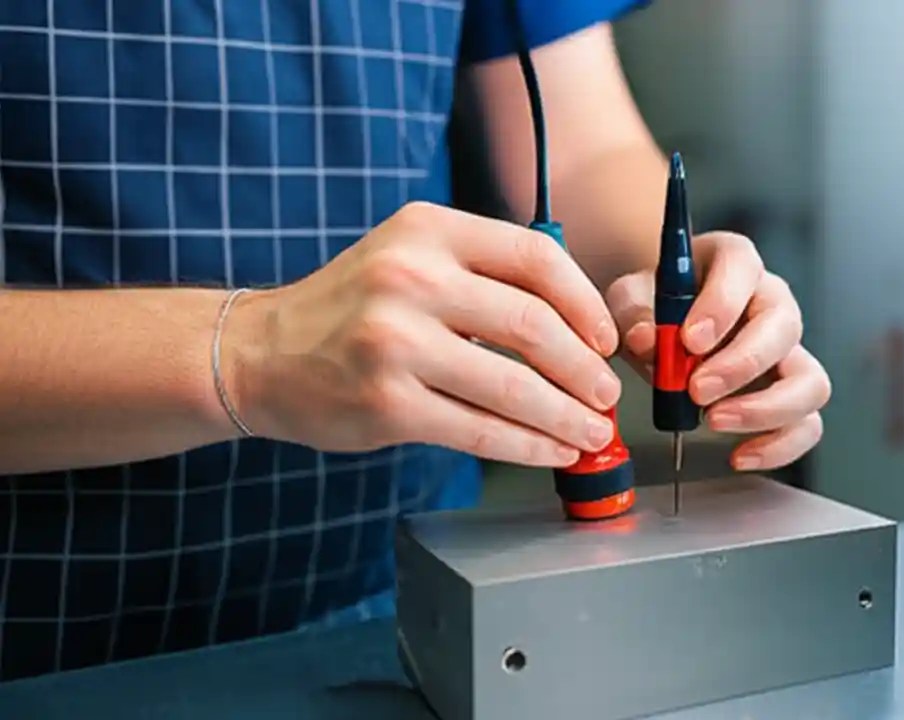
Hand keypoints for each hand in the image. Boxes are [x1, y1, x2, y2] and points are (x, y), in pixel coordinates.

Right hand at [221, 201, 621, 466]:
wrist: (261, 354)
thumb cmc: (353, 308)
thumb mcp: (412, 256)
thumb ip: (484, 273)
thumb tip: (579, 322)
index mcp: (429, 231)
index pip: (535, 257)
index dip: (586, 302)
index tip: (605, 337)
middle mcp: (411, 278)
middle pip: (533, 325)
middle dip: (585, 368)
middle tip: (607, 393)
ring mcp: (396, 343)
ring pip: (513, 387)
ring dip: (566, 415)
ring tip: (590, 429)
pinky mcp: (387, 404)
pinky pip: (479, 430)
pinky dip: (527, 445)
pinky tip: (550, 449)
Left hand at [607, 231, 830, 470]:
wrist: (664, 327)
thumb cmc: (654, 305)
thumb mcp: (630, 298)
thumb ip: (633, 312)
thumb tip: (647, 338)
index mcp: (733, 262)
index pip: (743, 265)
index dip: (722, 302)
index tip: (690, 339)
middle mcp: (770, 301)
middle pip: (784, 325)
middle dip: (741, 364)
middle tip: (696, 390)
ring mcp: (786, 350)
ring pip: (809, 380)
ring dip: (766, 408)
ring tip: (716, 421)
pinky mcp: (789, 392)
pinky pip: (807, 424)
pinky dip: (779, 446)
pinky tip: (739, 454)